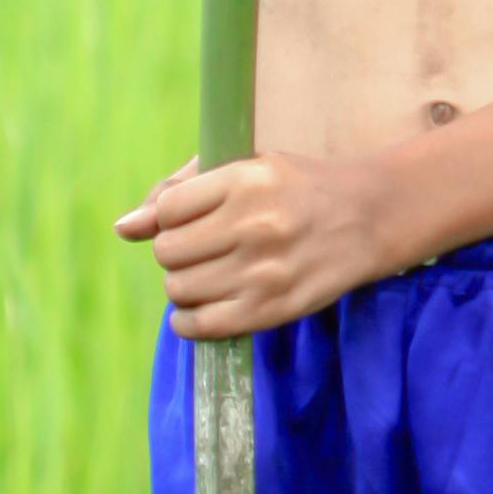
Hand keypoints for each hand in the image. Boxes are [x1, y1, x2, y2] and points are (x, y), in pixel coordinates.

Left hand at [116, 147, 401, 333]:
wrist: (369, 218)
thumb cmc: (297, 187)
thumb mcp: (246, 167)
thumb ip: (180, 190)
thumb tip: (123, 228)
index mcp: (246, 180)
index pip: (168, 209)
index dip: (172, 217)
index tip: (193, 219)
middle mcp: (254, 225)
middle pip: (168, 252)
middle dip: (176, 253)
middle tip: (202, 250)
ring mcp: (264, 271)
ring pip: (180, 290)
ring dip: (184, 286)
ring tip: (209, 275)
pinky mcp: (273, 309)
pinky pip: (202, 326)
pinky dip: (189, 321)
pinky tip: (201, 308)